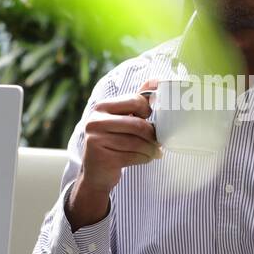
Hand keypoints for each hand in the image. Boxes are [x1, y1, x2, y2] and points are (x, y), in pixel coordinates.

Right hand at [67, 80, 162, 228]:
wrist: (96, 173)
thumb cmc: (113, 142)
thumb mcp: (122, 118)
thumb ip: (136, 100)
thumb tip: (156, 80)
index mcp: (102, 107)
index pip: (135, 101)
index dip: (148, 111)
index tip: (150, 120)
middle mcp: (95, 120)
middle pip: (138, 124)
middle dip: (152, 135)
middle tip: (158, 141)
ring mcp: (96, 139)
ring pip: (137, 142)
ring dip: (151, 149)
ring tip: (154, 152)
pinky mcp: (101, 157)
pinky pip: (133, 156)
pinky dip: (145, 158)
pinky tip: (146, 158)